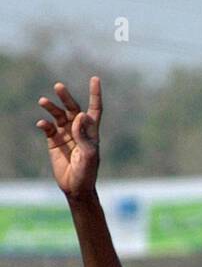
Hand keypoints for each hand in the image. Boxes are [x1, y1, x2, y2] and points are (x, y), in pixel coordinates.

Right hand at [35, 76, 101, 197]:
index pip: (94, 109)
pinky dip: (44, 124)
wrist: (75, 187)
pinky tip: (42, 124)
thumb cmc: (87, 173)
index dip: (95, 94)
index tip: (94, 79)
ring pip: (58, 115)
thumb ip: (84, 135)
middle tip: (59, 87)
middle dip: (66, 97)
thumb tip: (80, 115)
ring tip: (43, 101)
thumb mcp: (89, 155)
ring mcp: (66, 134)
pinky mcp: (54, 141)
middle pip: (73, 108)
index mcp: (91, 131)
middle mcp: (78, 129)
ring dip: (51, 107)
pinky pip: (48, 128)